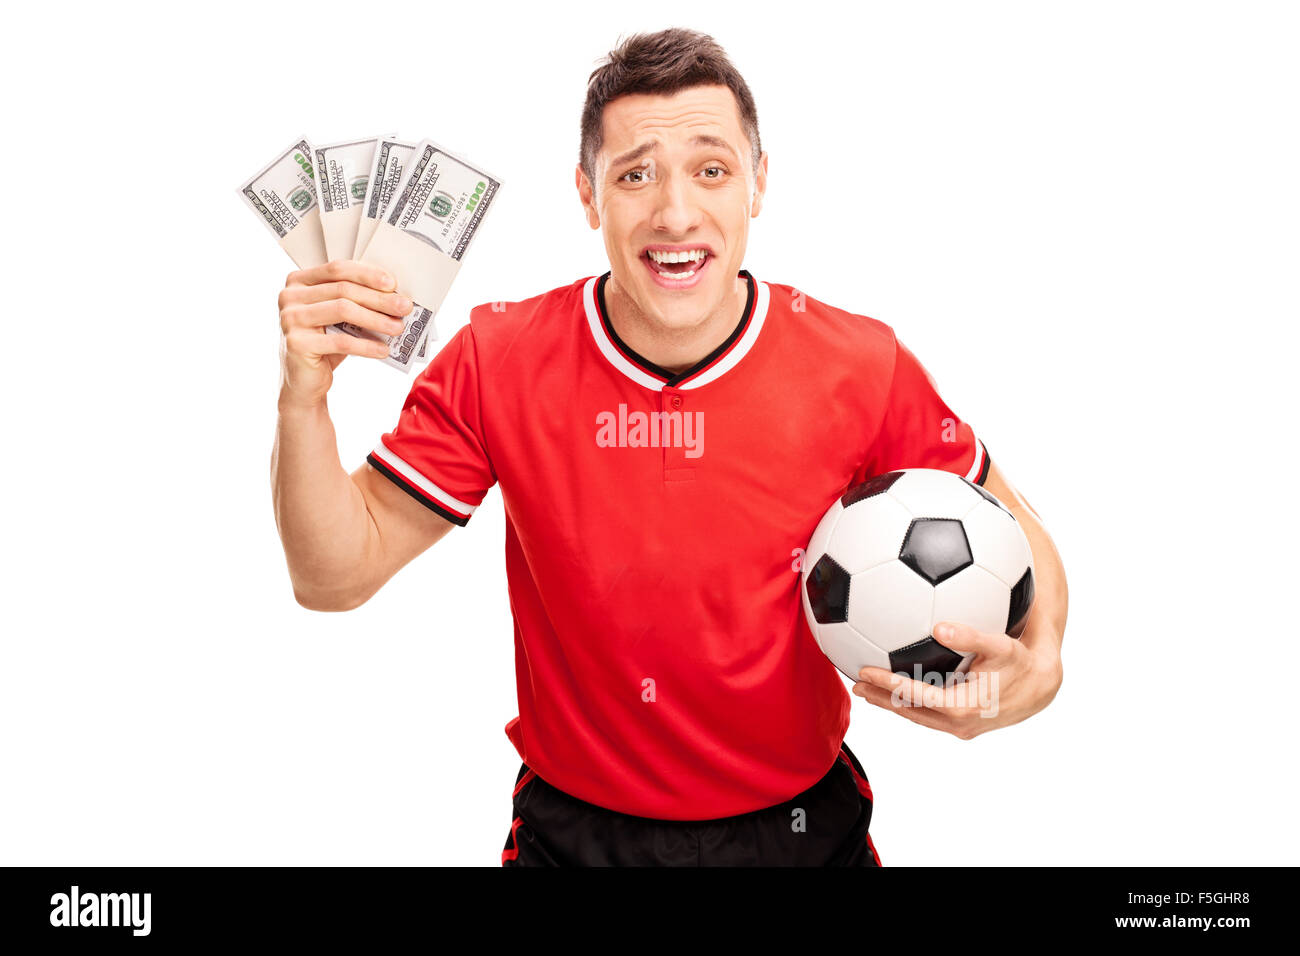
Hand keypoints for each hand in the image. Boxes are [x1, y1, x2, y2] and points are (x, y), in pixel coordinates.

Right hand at [277, 260, 412, 407]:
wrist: (304, 380)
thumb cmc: (326, 343)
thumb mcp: (338, 317)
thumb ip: (355, 300)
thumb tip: (394, 294)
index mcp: (298, 281)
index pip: (337, 269)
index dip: (367, 274)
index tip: (393, 283)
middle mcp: (289, 296)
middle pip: (343, 290)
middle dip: (379, 298)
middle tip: (404, 307)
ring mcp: (289, 319)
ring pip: (343, 310)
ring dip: (376, 319)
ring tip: (398, 328)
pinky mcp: (297, 344)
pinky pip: (340, 341)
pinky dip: (366, 346)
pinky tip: (383, 350)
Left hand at [851, 619, 1062, 739]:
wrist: (1043, 686)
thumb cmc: (1020, 661)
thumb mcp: (1000, 646)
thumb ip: (970, 637)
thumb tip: (940, 627)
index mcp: (963, 707)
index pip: (916, 696)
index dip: (888, 684)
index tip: (865, 672)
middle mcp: (959, 723)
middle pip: (910, 711)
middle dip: (881, 699)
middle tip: (854, 685)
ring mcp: (961, 727)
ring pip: (918, 716)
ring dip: (892, 704)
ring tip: (866, 691)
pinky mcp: (964, 725)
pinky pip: (930, 714)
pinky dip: (910, 703)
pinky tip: (896, 689)